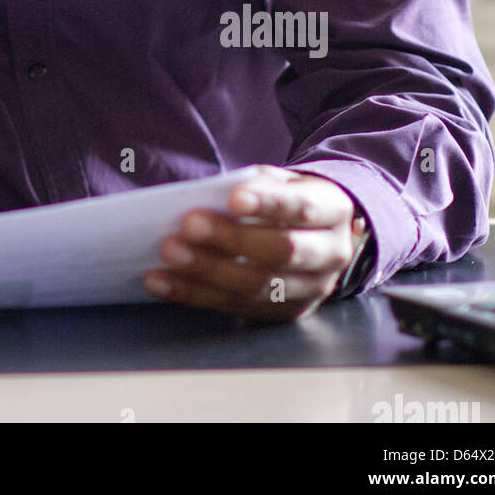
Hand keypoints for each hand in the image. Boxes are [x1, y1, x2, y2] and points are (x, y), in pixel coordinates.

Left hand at [142, 165, 357, 322]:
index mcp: (333, 211)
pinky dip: (193, 294)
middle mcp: (330, 255)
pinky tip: (161, 281)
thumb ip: (257, 186)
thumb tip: (214, 198)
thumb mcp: (281, 181)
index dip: (268, 204)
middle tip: (188, 225)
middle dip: (232, 239)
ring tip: (170, 253)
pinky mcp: (283, 314)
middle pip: (281, 252)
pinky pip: (234, 307)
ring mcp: (310, 290)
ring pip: (257, 286)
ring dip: (207, 271)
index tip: (233, 198)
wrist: (317, 234)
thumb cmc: (287, 199)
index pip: (302, 208)